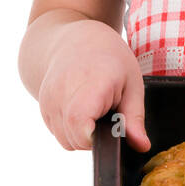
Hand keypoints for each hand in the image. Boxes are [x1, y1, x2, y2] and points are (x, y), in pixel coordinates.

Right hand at [37, 19, 150, 152]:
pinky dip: (71, 129)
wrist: (75, 39)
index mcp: (90, 82)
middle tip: (107, 115)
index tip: (110, 128)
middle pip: (74, 139)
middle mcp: (63, 91)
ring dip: (82, 135)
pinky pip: (57, 133)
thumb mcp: (132, 83)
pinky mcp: (42, 106)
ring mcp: (48, 99)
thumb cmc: (109, 58)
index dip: (95, 137)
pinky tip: (81, 109)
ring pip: (65, 140)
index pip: (79, 122)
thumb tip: (142, 146)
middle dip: (95, 139)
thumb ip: (134, 118)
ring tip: (95, 110)